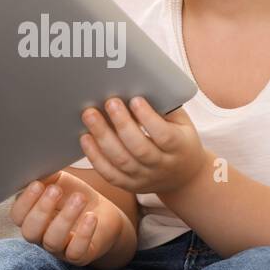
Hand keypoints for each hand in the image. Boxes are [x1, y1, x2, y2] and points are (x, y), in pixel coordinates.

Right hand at [10, 170, 126, 265]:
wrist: (104, 214)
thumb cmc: (75, 196)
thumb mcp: (60, 182)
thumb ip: (46, 177)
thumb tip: (35, 166)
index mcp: (32, 216)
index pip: (17, 215)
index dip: (25, 202)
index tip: (38, 184)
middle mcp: (41, 235)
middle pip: (30, 232)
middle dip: (41, 210)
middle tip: (56, 190)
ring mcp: (59, 248)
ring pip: (52, 241)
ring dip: (64, 218)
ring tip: (79, 199)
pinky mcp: (79, 255)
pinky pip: (76, 251)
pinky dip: (83, 234)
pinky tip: (91, 217)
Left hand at [78, 96, 205, 194]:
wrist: (183, 176)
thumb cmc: (179, 140)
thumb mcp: (181, 123)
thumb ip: (165, 108)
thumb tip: (138, 85)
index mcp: (179, 148)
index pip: (164, 136)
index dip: (149, 118)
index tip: (135, 99)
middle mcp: (162, 166)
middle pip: (140, 149)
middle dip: (122, 124)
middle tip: (109, 102)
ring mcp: (145, 178)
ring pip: (122, 161)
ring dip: (103, 137)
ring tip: (90, 115)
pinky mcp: (129, 185)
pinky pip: (109, 174)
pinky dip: (95, 157)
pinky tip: (85, 138)